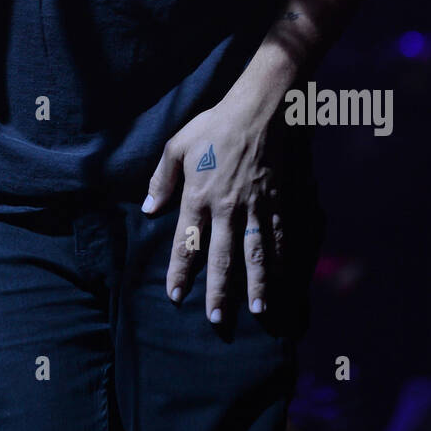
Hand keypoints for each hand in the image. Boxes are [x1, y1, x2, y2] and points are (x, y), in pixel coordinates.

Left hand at [141, 99, 284, 324]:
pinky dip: (282, 260)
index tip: (175, 297)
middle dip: (220, 291)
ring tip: (260, 310)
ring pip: (256, 253)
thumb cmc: (214, 126)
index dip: (180, 272)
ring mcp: (255, 207)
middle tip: (217, 320)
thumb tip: (148, 209)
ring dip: (257, 284)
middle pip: (222, 257)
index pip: (186, 242)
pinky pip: (280, 236)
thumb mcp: (177, 146)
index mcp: (198, 196)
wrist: (258, 111)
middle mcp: (226, 208)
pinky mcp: (278, 201)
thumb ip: (162, 180)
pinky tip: (282, 280)